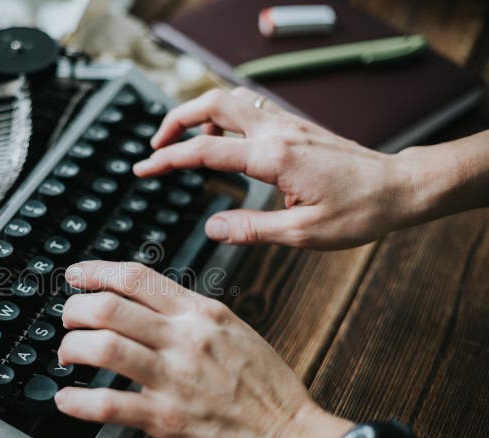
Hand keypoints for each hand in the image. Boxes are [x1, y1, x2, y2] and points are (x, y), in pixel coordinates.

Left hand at [54, 261, 352, 437]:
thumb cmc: (268, 390)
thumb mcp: (236, 333)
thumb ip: (194, 318)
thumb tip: (154, 307)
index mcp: (202, 314)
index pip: (137, 277)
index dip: (96, 272)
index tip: (76, 276)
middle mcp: (185, 339)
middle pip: (109, 307)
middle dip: (75, 310)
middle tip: (67, 320)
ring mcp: (174, 378)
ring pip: (103, 347)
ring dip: (72, 347)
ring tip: (67, 354)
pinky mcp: (167, 418)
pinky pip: (108, 404)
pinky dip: (77, 401)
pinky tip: (66, 400)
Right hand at [132, 87, 418, 249]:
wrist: (399, 188)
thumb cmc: (360, 211)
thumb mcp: (303, 233)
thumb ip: (252, 230)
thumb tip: (212, 228)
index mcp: (274, 157)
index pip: (205, 151)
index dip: (167, 159)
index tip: (142, 169)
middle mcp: (277, 132)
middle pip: (212, 104)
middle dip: (176, 118)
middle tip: (155, 143)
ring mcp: (287, 124)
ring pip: (230, 100)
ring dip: (199, 113)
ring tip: (184, 141)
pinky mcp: (294, 127)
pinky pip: (249, 109)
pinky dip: (224, 117)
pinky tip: (223, 142)